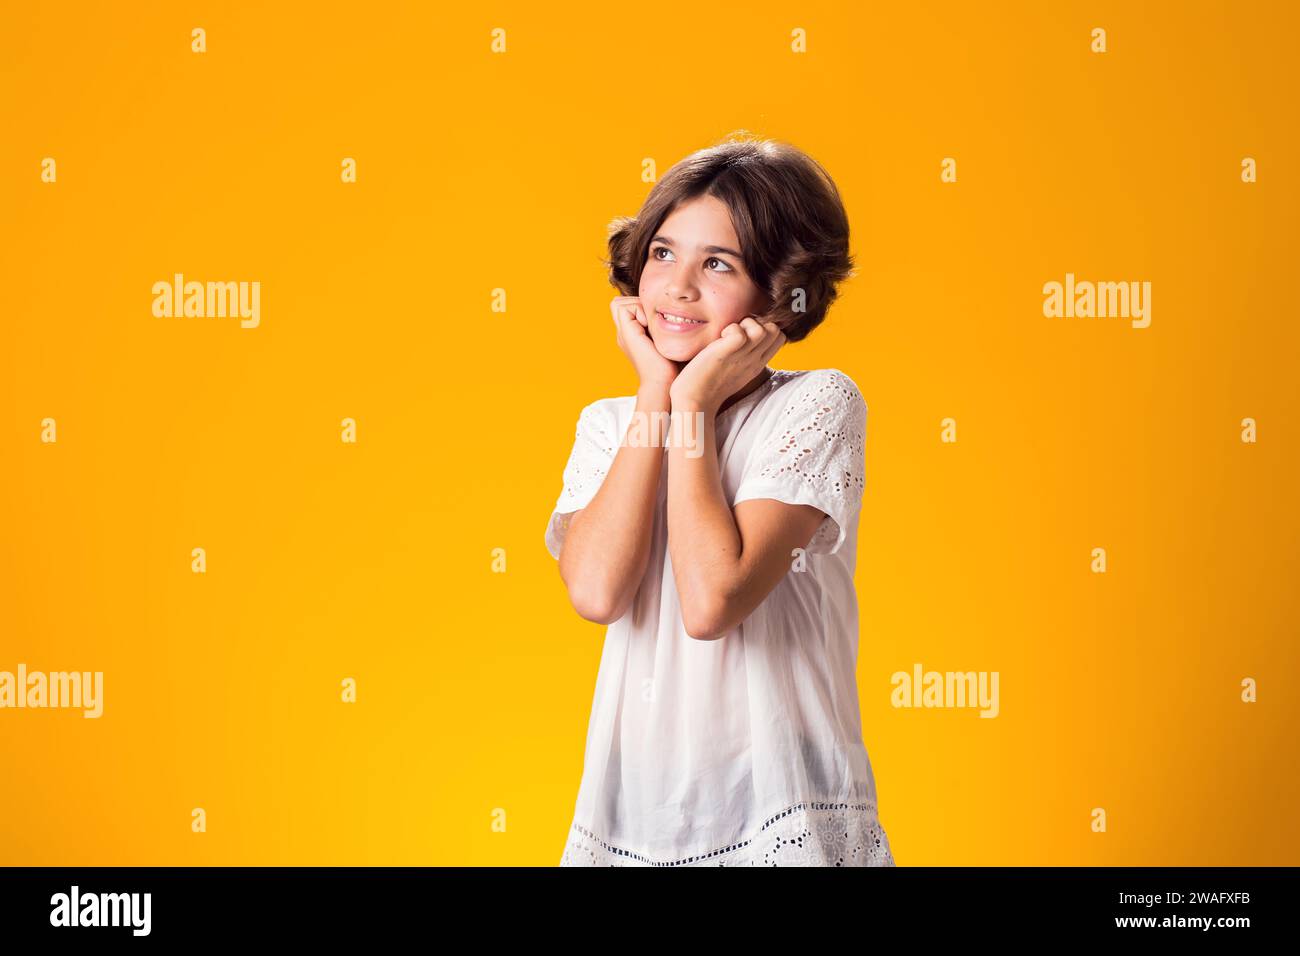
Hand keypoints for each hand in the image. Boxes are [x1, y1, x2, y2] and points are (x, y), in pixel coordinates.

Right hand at [610, 295, 678, 392]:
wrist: (664, 382)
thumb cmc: (672, 365)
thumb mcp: (668, 340)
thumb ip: (663, 326)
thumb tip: (674, 310)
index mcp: (632, 334)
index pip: (627, 306)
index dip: (639, 306)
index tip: (655, 322)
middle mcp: (624, 333)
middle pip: (621, 303)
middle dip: (636, 304)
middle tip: (652, 321)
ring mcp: (623, 334)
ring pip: (620, 303)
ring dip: (638, 307)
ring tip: (650, 324)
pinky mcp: (625, 333)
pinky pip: (624, 307)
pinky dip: (638, 310)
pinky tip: (649, 326)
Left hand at [669, 317, 784, 412]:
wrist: (694, 402)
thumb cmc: (708, 384)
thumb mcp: (736, 369)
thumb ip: (745, 354)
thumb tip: (744, 336)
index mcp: (757, 364)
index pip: (779, 337)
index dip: (765, 327)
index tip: (745, 333)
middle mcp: (753, 361)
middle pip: (775, 330)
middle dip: (758, 323)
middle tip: (737, 333)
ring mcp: (741, 358)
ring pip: (763, 330)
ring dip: (745, 325)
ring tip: (727, 336)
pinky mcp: (725, 354)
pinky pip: (739, 333)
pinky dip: (730, 330)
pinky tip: (718, 340)